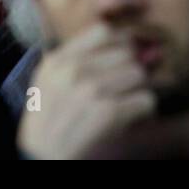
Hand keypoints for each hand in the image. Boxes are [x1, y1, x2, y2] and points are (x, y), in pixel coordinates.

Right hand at [18, 23, 156, 159]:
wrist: (43, 157)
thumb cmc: (50, 120)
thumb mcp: (50, 81)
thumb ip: (81, 58)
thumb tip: (134, 46)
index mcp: (58, 60)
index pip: (103, 31)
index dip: (118, 44)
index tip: (120, 59)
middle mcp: (73, 70)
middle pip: (126, 53)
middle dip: (130, 71)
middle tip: (124, 88)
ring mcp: (90, 90)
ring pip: (139, 74)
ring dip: (138, 90)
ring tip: (126, 102)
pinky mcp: (107, 113)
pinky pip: (145, 101)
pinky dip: (143, 110)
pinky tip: (129, 117)